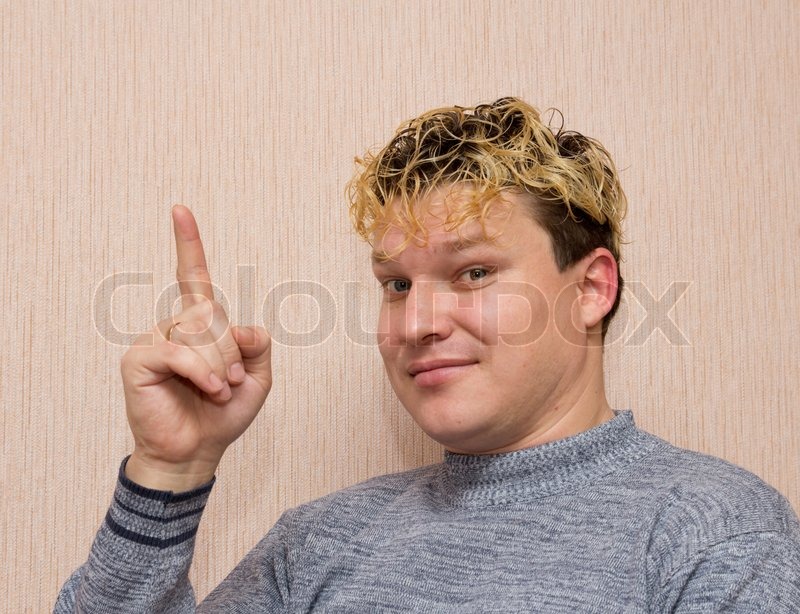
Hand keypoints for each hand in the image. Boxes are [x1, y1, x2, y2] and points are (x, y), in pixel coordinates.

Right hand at [121, 205, 271, 491]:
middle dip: (231, 352)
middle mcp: (175, 325)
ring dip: (220, 368)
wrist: (197, 451)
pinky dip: (202, 374)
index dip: (188, 243)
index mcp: (200, 324)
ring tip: (215, 392)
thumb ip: (257, 344)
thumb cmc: (222, 414)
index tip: (180, 209)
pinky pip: (180, 353)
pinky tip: (205, 392)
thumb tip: (239, 327)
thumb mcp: (257, 376)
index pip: (194, 277)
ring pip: (201, 332)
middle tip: (228, 382)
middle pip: (213, 313)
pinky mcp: (139, 360)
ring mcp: (155, 340)